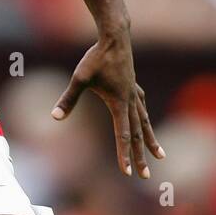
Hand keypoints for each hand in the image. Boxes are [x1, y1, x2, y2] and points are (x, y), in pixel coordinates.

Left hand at [51, 31, 164, 177]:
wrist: (115, 37)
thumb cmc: (95, 58)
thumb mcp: (79, 78)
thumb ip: (68, 99)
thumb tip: (54, 117)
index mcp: (119, 103)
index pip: (123, 135)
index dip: (124, 155)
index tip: (127, 172)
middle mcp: (130, 102)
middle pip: (138, 135)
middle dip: (141, 157)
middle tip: (144, 177)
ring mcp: (134, 94)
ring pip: (145, 123)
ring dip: (151, 141)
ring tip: (161, 157)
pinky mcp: (133, 87)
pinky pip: (142, 108)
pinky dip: (145, 120)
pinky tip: (147, 123)